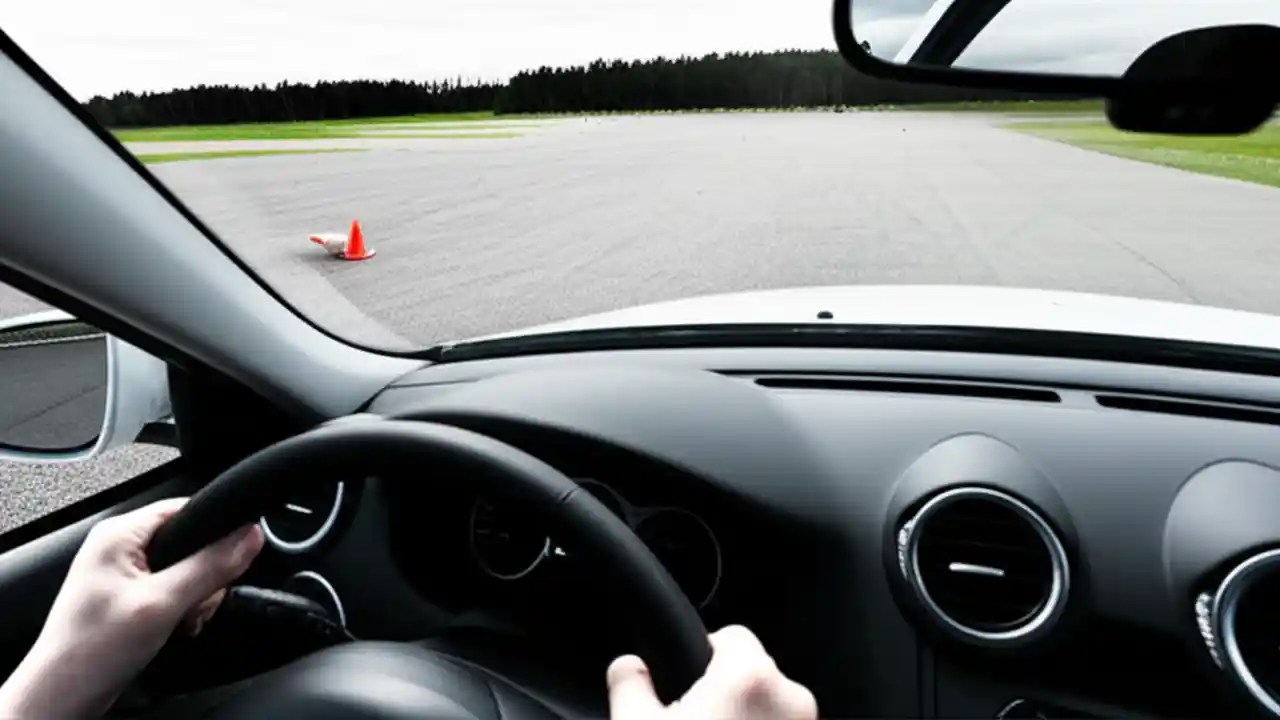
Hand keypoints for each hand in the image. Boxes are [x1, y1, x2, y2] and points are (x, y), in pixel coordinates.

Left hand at [0, 498, 263, 719]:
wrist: (63, 695)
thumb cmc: (92, 649)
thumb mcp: (163, 603)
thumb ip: (210, 566)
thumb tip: (249, 536)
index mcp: (120, 533)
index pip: (186, 509)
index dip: (217, 531)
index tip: (235, 557)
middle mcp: (119, 547)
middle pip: (191, 542)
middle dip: (205, 576)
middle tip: (194, 604)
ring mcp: (123, 572)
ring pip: (186, 569)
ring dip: (196, 596)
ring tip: (182, 619)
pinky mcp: (129, 595)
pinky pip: (173, 588)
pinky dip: (184, 607)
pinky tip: (178, 625)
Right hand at [607, 625, 816, 719]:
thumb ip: (630, 685)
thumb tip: (628, 667)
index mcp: (750, 679)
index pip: (733, 634)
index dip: (704, 655)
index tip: (690, 681)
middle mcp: (791, 699)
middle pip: (753, 670)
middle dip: (726, 690)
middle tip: (697, 719)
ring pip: (771, 703)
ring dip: (747, 715)